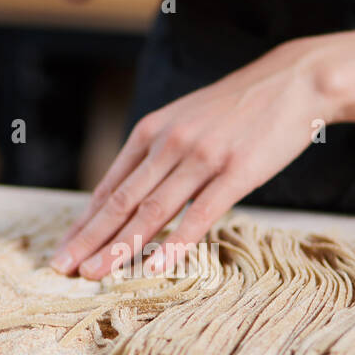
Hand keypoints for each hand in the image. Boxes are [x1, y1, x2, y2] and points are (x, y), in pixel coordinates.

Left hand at [52, 38, 337, 278]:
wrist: (292, 80)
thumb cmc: (236, 107)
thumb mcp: (183, 119)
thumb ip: (156, 152)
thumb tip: (130, 190)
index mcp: (150, 131)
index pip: (109, 186)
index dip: (85, 220)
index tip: (65, 247)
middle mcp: (168, 143)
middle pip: (120, 201)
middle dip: (89, 239)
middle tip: (62, 268)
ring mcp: (201, 157)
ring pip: (151, 211)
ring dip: (120, 247)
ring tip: (95, 274)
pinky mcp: (236, 171)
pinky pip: (199, 215)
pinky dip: (175, 243)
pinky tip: (155, 266)